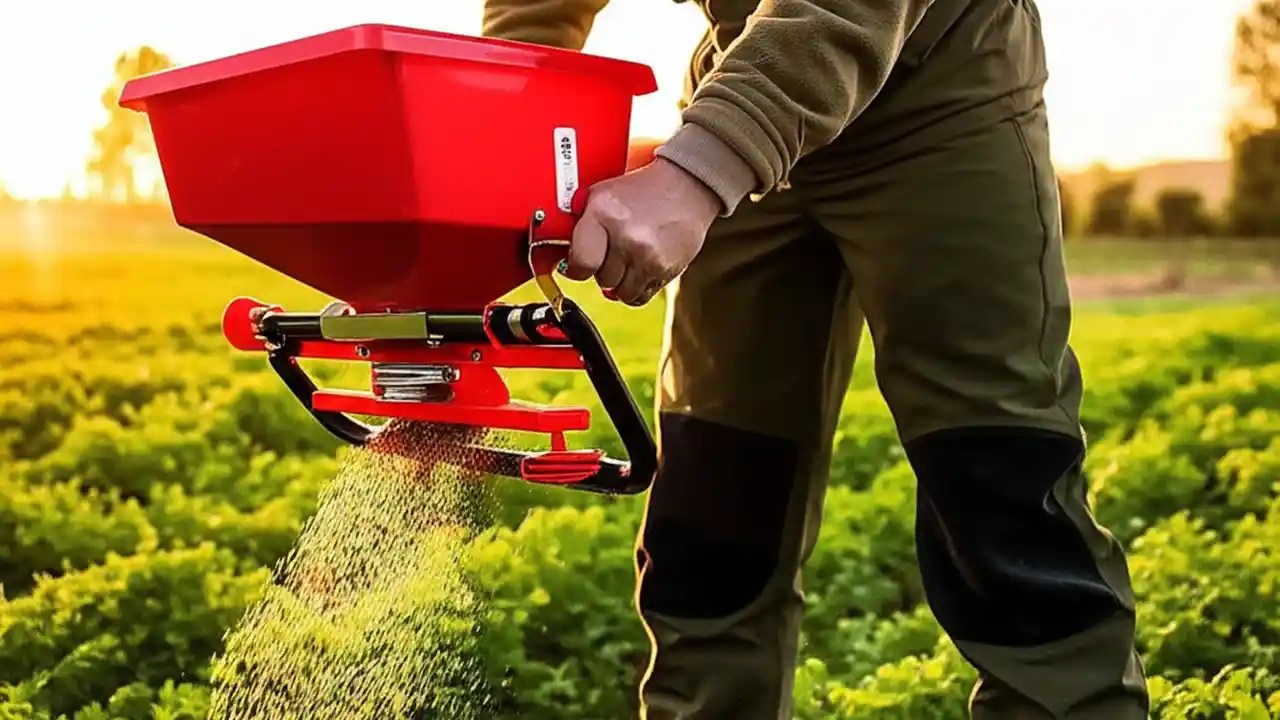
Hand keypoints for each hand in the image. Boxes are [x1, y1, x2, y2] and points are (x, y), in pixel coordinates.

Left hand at [565, 157, 721, 305]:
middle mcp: (625, 237)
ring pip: (619, 292)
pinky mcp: (665, 269)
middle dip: (602, 270)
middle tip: (611, 253)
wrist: (686, 187)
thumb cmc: (641, 190)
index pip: (580, 263)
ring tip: (627, 260)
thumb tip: (556, 249)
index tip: (578, 265)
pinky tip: (639, 270)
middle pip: (601, 278)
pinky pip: (640, 297)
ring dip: (619, 282)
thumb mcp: (602, 193)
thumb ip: (579, 220)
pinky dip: (636, 289)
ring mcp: (647, 255)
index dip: (575, 268)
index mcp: (603, 214)